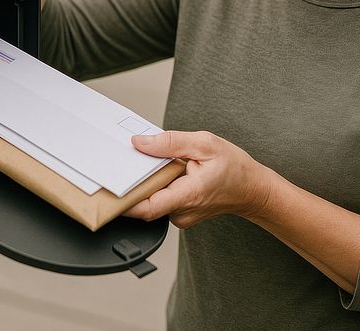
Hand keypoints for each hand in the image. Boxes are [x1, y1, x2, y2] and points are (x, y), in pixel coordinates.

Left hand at [124, 130, 271, 228]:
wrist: (252, 189)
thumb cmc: (234, 167)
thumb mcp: (205, 143)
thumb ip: (170, 143)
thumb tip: (140, 142)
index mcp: (188, 195)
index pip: (146, 208)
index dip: (123, 201)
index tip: (107, 190)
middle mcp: (182, 212)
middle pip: (145, 201)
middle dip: (135, 181)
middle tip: (128, 159)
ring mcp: (181, 217)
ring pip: (152, 200)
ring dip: (149, 182)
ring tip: (157, 163)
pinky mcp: (180, 215)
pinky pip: (161, 201)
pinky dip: (159, 186)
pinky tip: (168, 172)